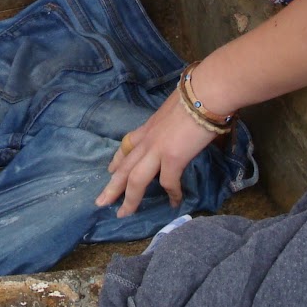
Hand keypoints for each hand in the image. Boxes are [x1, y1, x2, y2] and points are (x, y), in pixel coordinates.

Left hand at [95, 95, 220, 217]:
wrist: (206, 93)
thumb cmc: (196, 95)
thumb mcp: (175, 109)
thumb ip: (171, 123)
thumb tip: (179, 129)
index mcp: (149, 127)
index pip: (127, 145)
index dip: (117, 160)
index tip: (109, 170)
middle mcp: (148, 139)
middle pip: (124, 166)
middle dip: (112, 186)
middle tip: (101, 201)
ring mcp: (157, 149)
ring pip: (135, 179)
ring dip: (129, 199)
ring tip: (124, 214)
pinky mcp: (172, 158)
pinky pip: (167, 182)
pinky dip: (171, 194)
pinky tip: (174, 203)